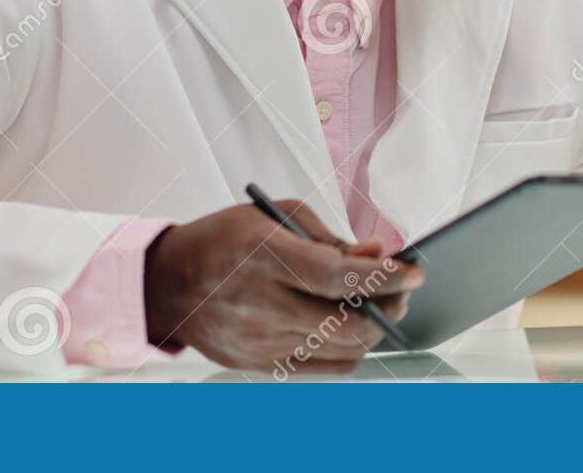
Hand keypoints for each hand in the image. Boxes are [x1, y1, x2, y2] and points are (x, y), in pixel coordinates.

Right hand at [143, 200, 423, 373]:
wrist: (169, 284)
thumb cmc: (225, 240)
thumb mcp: (274, 216)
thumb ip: (329, 237)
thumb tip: (376, 254)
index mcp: (264, 257)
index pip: (337, 277)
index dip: (383, 276)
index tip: (413, 270)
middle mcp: (262, 305)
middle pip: (346, 322)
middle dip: (389, 305)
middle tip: (404, 288)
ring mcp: (261, 342)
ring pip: (340, 350)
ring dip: (373, 328)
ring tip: (383, 305)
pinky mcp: (261, 364)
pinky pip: (323, 368)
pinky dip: (349, 350)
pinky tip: (355, 329)